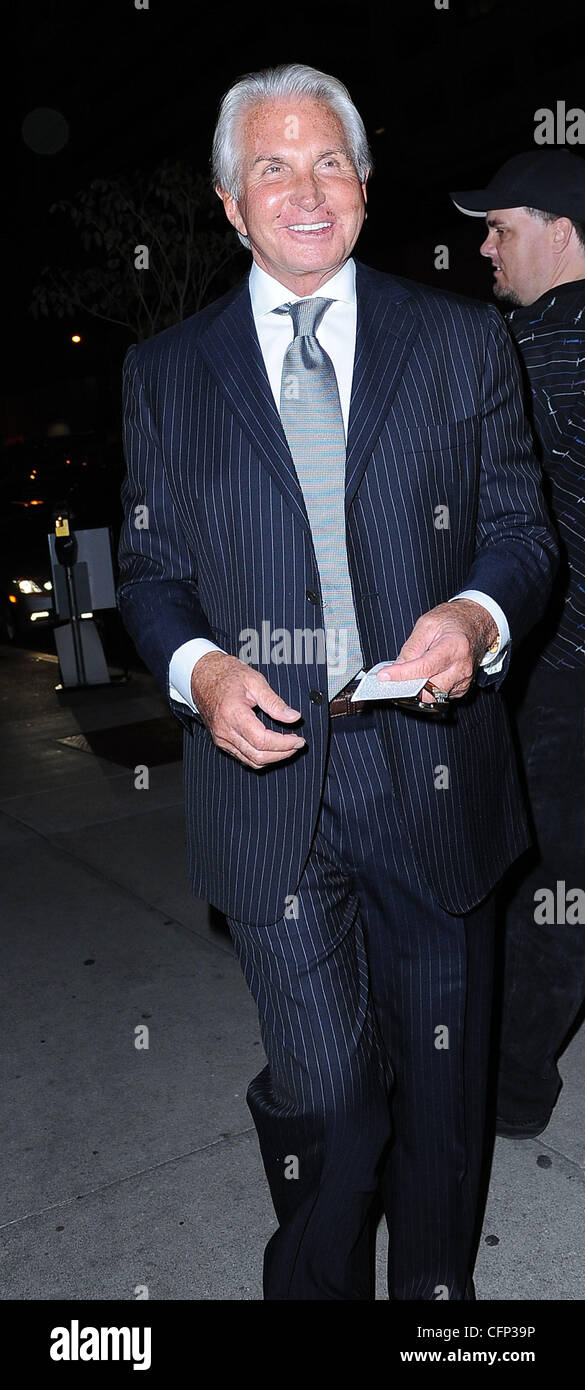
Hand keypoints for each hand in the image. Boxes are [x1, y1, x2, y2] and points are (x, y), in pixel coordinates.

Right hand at [190, 651, 305, 767]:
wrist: (202, 676)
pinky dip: (261, 757)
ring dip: (273, 758)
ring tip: (288, 747)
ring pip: (251, 761)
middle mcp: (224, 730)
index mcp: (232, 713)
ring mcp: (221, 738)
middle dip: (282, 754)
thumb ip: (274, 702)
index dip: (283, 744)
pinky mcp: (221, 741)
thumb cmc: (227, 675)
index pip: (262, 740)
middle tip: (297, 744)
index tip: (298, 740)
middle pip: (257, 756)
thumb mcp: (254, 681)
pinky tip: (273, 747)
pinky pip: (243, 757)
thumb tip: (293, 717)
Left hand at [376, 599, 497, 703]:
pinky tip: (427, 675)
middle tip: (395, 677)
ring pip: (433, 696)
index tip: (384, 676)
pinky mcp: (462, 688)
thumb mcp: (427, 624)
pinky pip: (440, 696)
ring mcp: (464, 680)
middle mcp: (462, 667)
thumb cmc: (453, 620)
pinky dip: (429, 689)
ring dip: (418, 689)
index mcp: (454, 647)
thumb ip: (411, 647)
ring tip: (413, 672)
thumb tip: (397, 667)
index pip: (424, 668)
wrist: (476, 623)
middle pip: (429, 690)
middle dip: (409, 686)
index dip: (401, 674)